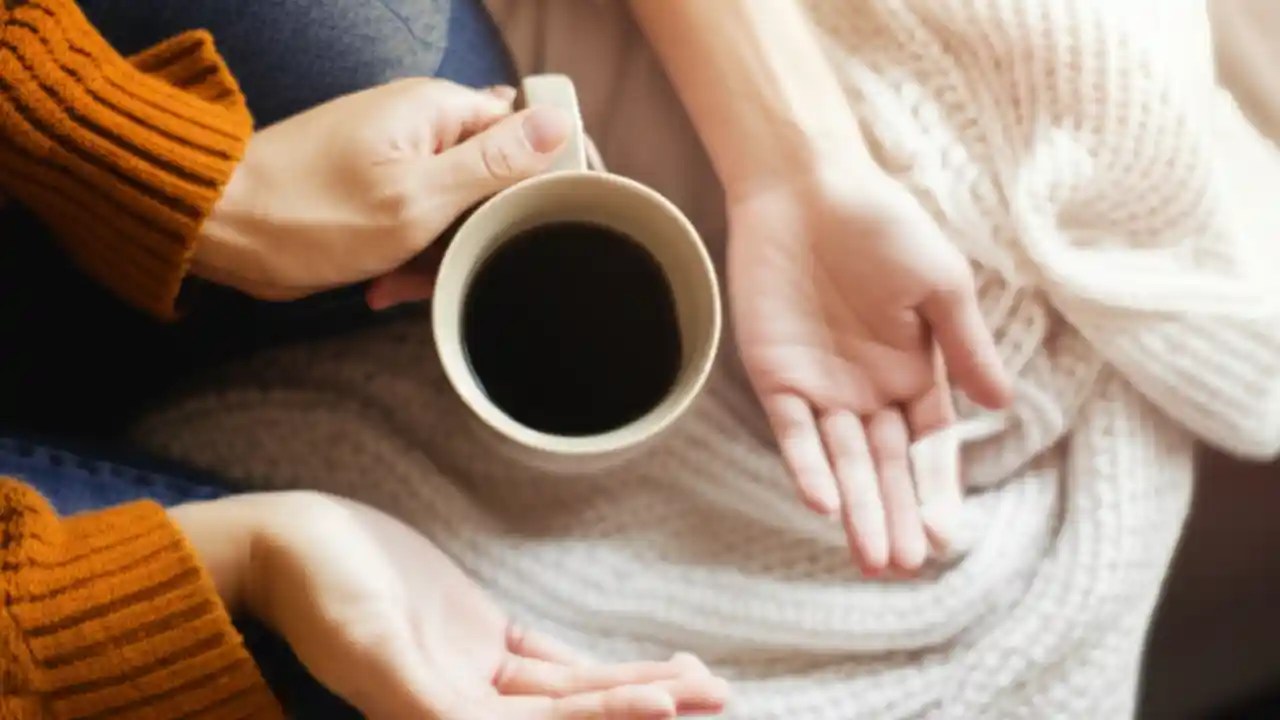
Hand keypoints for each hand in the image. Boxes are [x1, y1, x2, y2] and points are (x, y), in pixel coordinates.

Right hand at [172, 492, 728, 718]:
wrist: (291, 543)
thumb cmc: (318, 587)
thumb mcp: (367, 641)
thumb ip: (417, 695)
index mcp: (433, 718)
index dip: (603, 719)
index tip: (666, 706)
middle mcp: (461, 709)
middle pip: (567, 718)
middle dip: (639, 706)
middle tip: (716, 696)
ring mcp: (472, 678)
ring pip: (569, 692)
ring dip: (635, 686)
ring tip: (704, 683)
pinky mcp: (478, 644)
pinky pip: (552, 665)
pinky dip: (599, 668)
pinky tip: (650, 668)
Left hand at [194, 79, 570, 302]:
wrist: (220, 228)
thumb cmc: (310, 212)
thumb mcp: (418, 196)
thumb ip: (494, 162)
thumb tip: (559, 124)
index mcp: (438, 111)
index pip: (525, 133)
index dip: (538, 183)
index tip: (533, 229)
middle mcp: (422, 126)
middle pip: (492, 179)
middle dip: (478, 232)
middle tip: (449, 266)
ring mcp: (397, 159)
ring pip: (455, 212)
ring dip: (438, 254)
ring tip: (400, 282)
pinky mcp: (375, 192)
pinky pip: (418, 224)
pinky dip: (407, 258)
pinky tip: (381, 285)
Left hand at [729, 170, 1010, 573]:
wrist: (808, 187)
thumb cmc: (883, 227)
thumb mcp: (940, 285)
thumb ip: (967, 347)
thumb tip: (1003, 409)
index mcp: (914, 373)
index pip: (928, 449)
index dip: (934, 492)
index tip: (943, 538)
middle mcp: (868, 391)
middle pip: (883, 467)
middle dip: (893, 516)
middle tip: (901, 566)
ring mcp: (821, 388)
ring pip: (841, 461)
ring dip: (855, 507)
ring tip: (870, 557)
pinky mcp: (775, 376)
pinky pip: (793, 430)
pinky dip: (807, 465)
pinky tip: (824, 502)